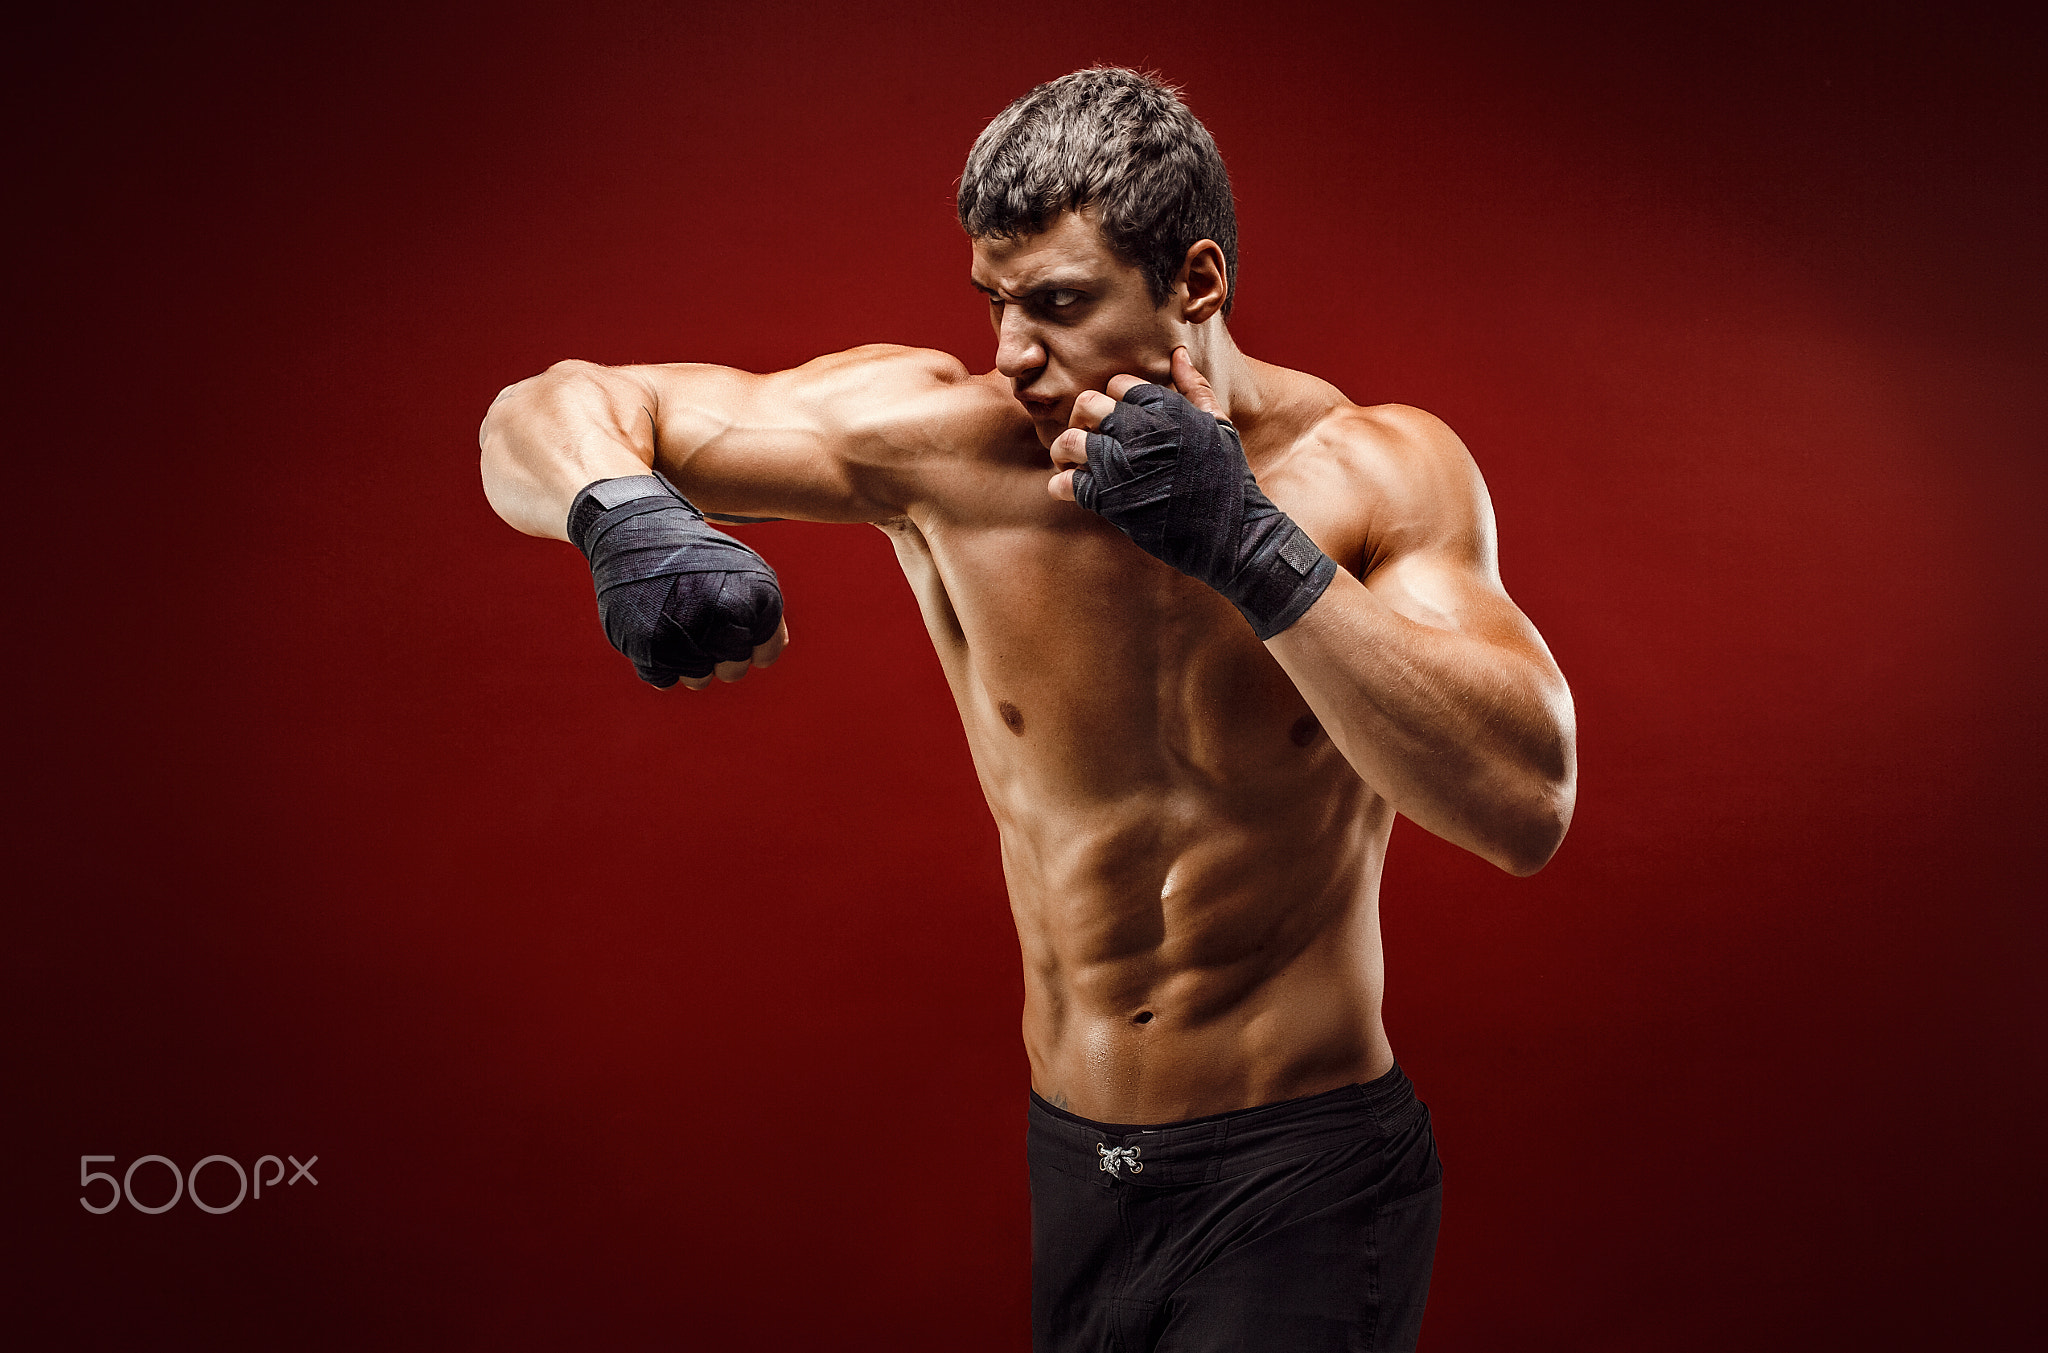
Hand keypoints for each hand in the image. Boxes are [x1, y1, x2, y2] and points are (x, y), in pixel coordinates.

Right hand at [566, 476, 789, 689]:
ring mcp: (686, 638)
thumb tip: (772, 651)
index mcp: (753, 601)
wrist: (638, 533)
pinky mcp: (650, 650)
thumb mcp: (746, 570)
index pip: (765, 655)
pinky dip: (660, 664)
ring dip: (690, 662)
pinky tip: (657, 631)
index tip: (735, 625)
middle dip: (721, 655)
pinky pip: (665, 681)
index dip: (751, 644)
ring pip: (699, 680)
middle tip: (702, 621)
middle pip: (733, 671)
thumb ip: (766, 613)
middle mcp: (724, 621)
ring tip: (678, 624)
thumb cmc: (698, 556)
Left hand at [1047, 348, 1219, 500]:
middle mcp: (1139, 432)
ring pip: (1069, 441)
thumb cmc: (1227, 476)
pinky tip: (1069, 489)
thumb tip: (1178, 353)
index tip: (1118, 418)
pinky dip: (1060, 485)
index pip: (1118, 384)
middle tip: (1089, 436)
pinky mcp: (1110, 500)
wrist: (1230, 531)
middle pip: (1086, 404)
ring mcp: (1122, 466)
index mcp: (1164, 409)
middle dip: (1082, 419)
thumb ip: (1194, 387)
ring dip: (1064, 451)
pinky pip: (1067, 483)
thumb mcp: (1219, 424)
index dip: (1116, 399)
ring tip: (1071, 462)